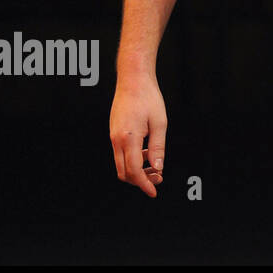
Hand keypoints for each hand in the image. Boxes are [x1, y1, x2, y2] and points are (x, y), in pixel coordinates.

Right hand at [110, 76, 167, 196]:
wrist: (133, 80)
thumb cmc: (149, 98)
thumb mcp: (160, 123)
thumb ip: (158, 148)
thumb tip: (158, 169)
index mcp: (128, 138)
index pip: (133, 170)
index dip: (144, 184)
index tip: (154, 192)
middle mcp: (116, 140)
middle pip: (124, 172)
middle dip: (141, 180)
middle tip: (159, 179)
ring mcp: (113, 137)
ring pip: (121, 164)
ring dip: (137, 171)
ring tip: (156, 168)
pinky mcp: (114, 133)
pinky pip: (121, 154)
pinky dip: (133, 160)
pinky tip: (148, 155)